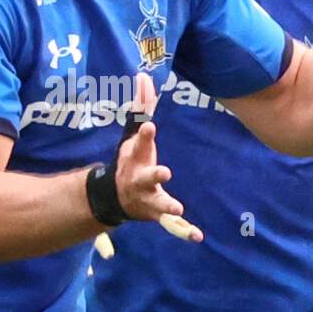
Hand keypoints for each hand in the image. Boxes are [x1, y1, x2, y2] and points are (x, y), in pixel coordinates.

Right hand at [113, 74, 202, 240]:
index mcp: (135, 157)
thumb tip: (143, 75)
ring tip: (177, 207)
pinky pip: (172, 225)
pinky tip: (198, 236)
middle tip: (165, 172)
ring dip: (167, 205)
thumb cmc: (130, 160)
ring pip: (157, 202)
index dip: (145, 136)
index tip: (151, 128)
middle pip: (146, 176)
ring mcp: (147, 197)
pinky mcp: (157, 213)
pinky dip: (184, 231)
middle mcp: (139, 178)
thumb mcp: (132, 135)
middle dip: (154, 175)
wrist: (114, 197)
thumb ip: (140, 107)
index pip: (140, 143)